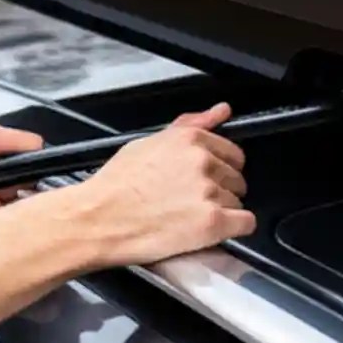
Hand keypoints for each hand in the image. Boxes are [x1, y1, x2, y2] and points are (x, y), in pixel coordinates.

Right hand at [74, 102, 255, 267]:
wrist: (97, 220)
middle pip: (236, 178)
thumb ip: (191, 125)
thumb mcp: (149, 142)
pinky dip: (233, 229)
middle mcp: (203, 162)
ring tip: (190, 217)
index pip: (232, 152)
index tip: (207, 179)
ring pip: (238, 202)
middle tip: (193, 201)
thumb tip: (222, 111)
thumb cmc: (115, 185)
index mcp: (190, 139)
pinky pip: (245, 223)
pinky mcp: (212, 222)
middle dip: (221, 190)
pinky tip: (211, 231)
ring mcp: (209, 192)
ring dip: (222, 211)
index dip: (220, 169)